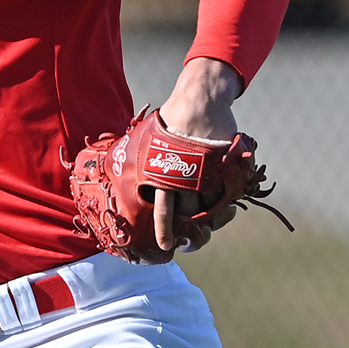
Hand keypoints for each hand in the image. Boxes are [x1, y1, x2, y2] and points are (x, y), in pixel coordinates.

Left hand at [153, 57, 243, 253]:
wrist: (198, 101)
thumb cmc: (169, 122)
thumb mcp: (145, 141)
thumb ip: (141, 165)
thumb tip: (122, 179)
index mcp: (159, 174)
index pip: (163, 212)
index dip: (166, 232)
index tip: (166, 246)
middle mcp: (182, 178)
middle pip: (189, 215)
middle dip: (193, 229)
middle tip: (193, 237)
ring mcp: (205, 175)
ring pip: (208, 207)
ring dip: (210, 211)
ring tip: (209, 208)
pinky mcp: (224, 170)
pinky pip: (226, 194)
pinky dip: (225, 197)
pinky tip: (223, 193)